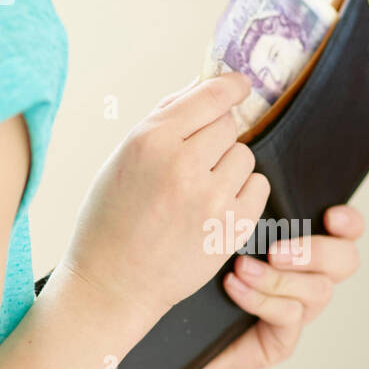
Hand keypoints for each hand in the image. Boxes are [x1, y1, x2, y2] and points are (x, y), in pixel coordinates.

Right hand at [61, 72, 270, 326]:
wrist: (112, 283)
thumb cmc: (110, 218)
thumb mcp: (122, 157)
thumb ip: (163, 118)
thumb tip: (202, 85)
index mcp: (149, 140)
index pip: (209, 96)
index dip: (230, 87)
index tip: (239, 86)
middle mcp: (181, 164)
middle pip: (228, 124)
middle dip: (216, 135)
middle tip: (197, 157)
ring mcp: (209, 198)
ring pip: (244, 155)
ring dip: (228, 165)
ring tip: (201, 187)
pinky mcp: (230, 228)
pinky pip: (257, 187)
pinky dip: (242, 192)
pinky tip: (217, 204)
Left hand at [189, 204, 364, 368]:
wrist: (172, 325)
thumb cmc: (198, 266)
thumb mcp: (224, 229)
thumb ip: (246, 208)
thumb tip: (253, 179)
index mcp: (302, 246)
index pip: (346, 230)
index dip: (349, 222)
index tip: (330, 216)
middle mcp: (308, 278)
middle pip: (346, 260)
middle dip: (316, 252)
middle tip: (276, 251)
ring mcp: (298, 310)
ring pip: (318, 291)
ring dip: (279, 278)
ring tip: (241, 268)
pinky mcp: (281, 341)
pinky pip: (288, 318)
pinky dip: (261, 300)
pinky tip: (234, 287)